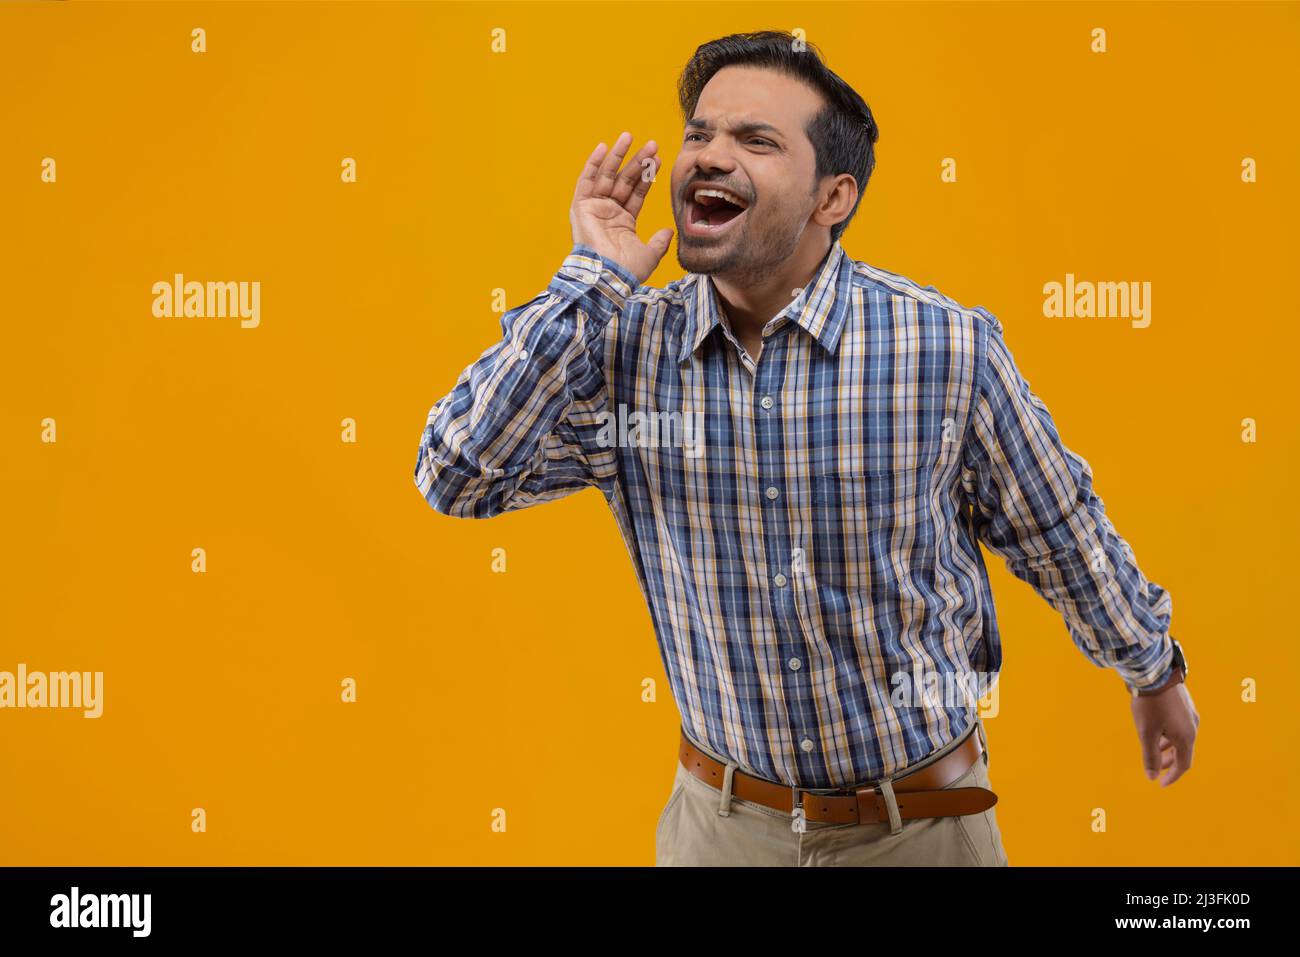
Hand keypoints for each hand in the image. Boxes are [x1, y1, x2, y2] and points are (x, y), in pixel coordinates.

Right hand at [570, 132, 673, 285]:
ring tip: (630, 136)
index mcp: (623, 223)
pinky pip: (586, 181)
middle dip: (638, 162)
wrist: (609, 276)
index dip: (648, 176)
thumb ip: (660, 242)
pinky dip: (593, 164)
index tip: (659, 159)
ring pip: (607, 176)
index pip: (637, 193)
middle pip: (624, 180)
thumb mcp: (650, 255)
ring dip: (618, 156)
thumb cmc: (627, 271)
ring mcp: (594, 209)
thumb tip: (670, 231)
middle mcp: (608, 213)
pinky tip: (604, 147)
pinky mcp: (581, 207)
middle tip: (652, 144)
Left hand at [1130, 674, 1198, 786]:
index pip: (1183, 764)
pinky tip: (1157, 730)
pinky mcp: (1184, 704)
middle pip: (1183, 751)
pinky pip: (1179, 726)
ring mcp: (1190, 714)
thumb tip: (1152, 776)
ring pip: (1180, 737)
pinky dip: (1169, 735)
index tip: (1161, 783)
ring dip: (1168, 747)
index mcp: (1186, 737)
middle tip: (1156, 768)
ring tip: (1154, 749)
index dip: (1172, 776)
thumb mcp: (1147, 733)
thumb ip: (1150, 756)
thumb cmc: (1150, 704)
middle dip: (1169, 762)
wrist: (1155, 673)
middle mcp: (1193, 726)